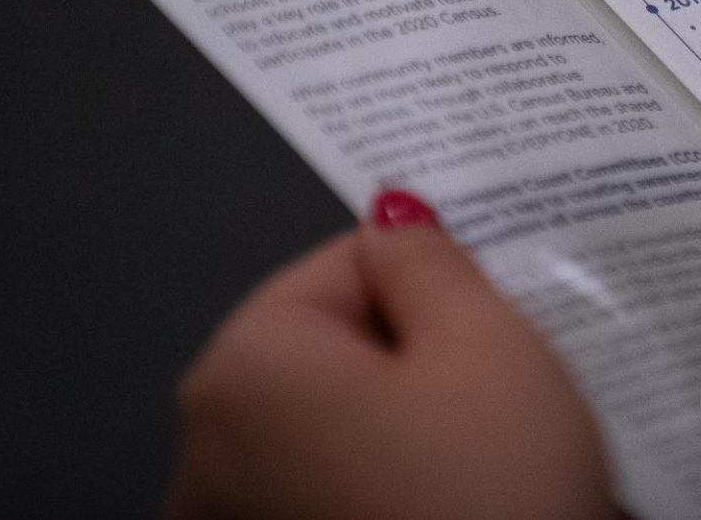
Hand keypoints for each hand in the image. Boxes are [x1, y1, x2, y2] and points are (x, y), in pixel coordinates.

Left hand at [164, 191, 617, 519]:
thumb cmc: (494, 494)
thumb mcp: (489, 344)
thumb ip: (429, 259)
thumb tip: (391, 211)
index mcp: (239, 367)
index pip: (347, 265)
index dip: (435, 289)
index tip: (495, 340)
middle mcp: (201, 449)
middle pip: (328, 353)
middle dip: (414, 363)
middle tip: (499, 407)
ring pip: (329, 433)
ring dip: (399, 435)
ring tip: (479, 472)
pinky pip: (323, 497)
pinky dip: (378, 494)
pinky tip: (444, 514)